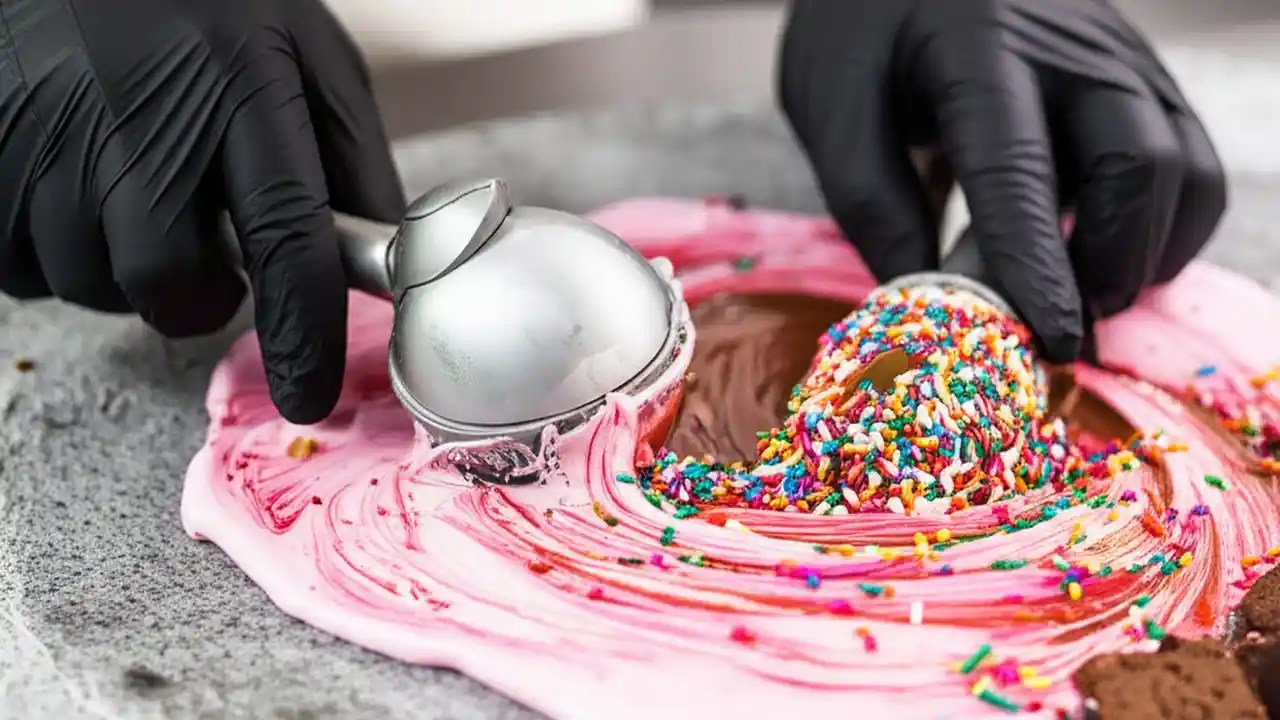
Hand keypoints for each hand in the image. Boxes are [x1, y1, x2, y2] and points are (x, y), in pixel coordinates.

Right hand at [0, 0, 404, 422]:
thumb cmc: (198, 7)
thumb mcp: (302, 52)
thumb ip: (350, 156)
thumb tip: (385, 260)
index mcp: (241, 87)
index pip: (286, 239)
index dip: (301, 332)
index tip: (309, 394)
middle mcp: (139, 118)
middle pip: (166, 282)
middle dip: (192, 296)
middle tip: (195, 244)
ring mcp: (48, 139)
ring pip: (90, 284)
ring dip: (120, 266)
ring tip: (127, 186)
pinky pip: (24, 268)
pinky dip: (56, 252)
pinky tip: (72, 186)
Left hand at [779, 0, 1226, 362]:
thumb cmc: (862, 41)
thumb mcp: (833, 112)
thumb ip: (875, 205)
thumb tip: (932, 309)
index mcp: (978, 46)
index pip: (1019, 169)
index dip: (1038, 265)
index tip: (1051, 340)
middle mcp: (1070, 44)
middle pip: (1137, 166)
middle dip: (1106, 265)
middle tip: (1058, 329)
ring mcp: (1118, 56)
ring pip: (1182, 169)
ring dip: (1142, 252)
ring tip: (1080, 299)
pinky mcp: (1139, 76)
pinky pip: (1189, 160)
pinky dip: (1164, 227)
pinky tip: (1105, 257)